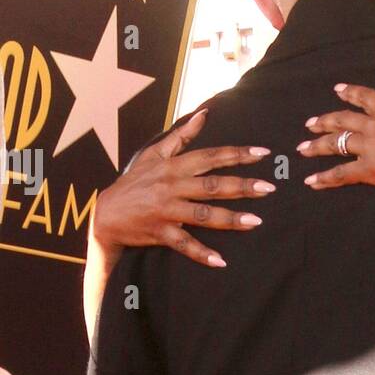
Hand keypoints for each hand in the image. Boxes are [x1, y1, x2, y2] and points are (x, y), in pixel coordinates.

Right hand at [91, 108, 276, 267]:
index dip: (237, 155)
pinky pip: (183, 244)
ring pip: (202, 214)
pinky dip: (201, 253)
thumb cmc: (134, 182)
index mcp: (174, 166)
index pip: (210, 157)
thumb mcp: (153, 154)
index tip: (263, 154)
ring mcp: (167, 210)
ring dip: (230, 219)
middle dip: (241, 186)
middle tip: (269, 188)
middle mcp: (172, 186)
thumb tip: (204, 114)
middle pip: (212, 185)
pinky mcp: (160, 232)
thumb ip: (181, 136)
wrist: (105, 214)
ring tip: (256, 222)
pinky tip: (220, 260)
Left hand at [297, 73, 374, 195]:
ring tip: (303, 149)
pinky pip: (342, 174)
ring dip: (317, 146)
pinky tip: (311, 181)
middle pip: (342, 120)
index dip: (350, 92)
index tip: (337, 90)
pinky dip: (325, 178)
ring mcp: (370, 148)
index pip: (364, 97)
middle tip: (310, 124)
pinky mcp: (370, 170)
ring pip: (336, 144)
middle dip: (324, 121)